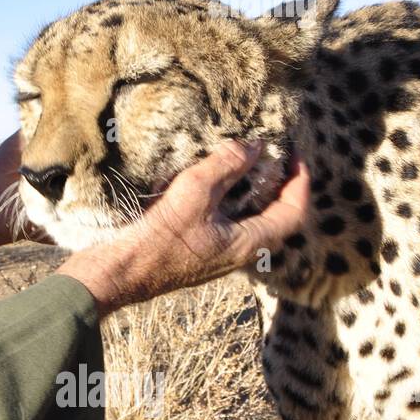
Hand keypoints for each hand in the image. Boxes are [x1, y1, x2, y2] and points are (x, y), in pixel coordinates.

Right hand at [57, 139, 309, 316]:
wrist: (120, 272)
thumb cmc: (160, 237)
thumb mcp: (195, 192)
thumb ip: (227, 165)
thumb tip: (254, 146)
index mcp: (250, 242)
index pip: (292, 211)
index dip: (299, 181)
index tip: (294, 155)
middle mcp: (239, 252)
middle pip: (271, 215)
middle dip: (272, 183)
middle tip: (266, 155)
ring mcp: (216, 254)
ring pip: (245, 219)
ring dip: (245, 190)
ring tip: (236, 162)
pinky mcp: (194, 251)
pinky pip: (220, 222)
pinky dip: (221, 200)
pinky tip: (201, 183)